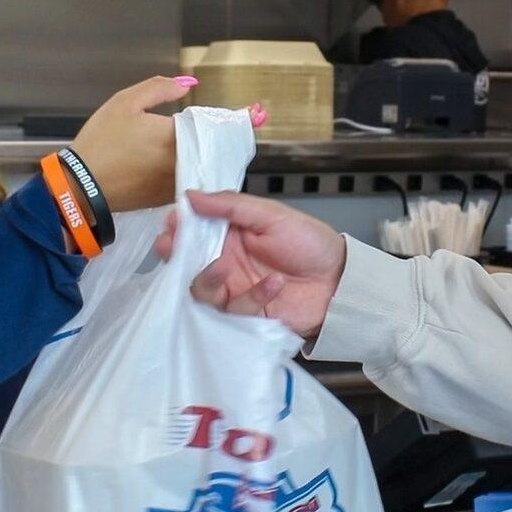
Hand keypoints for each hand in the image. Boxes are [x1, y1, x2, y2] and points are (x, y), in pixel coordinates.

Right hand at [71, 76, 191, 211]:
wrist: (81, 185)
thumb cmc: (102, 141)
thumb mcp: (125, 103)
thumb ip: (159, 88)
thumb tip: (188, 84)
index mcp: (175, 135)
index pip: (200, 123)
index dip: (188, 119)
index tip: (173, 121)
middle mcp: (183, 162)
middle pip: (201, 146)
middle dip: (190, 139)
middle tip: (163, 138)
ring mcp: (177, 184)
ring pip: (195, 166)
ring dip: (186, 158)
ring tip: (158, 155)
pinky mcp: (168, 200)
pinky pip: (184, 183)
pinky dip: (177, 175)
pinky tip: (155, 171)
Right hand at [156, 190, 345, 339]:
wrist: (341, 282)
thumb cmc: (310, 243)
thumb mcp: (271, 215)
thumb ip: (230, 206)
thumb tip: (190, 195)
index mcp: (229, 234)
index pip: (193, 230)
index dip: (178, 227)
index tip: (171, 222)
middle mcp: (225, 262)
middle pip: (185, 262)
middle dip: (175, 254)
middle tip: (172, 247)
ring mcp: (233, 290)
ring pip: (199, 290)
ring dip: (206, 277)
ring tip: (222, 265)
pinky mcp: (245, 315)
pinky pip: (233, 309)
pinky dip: (253, 296)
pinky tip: (274, 284)